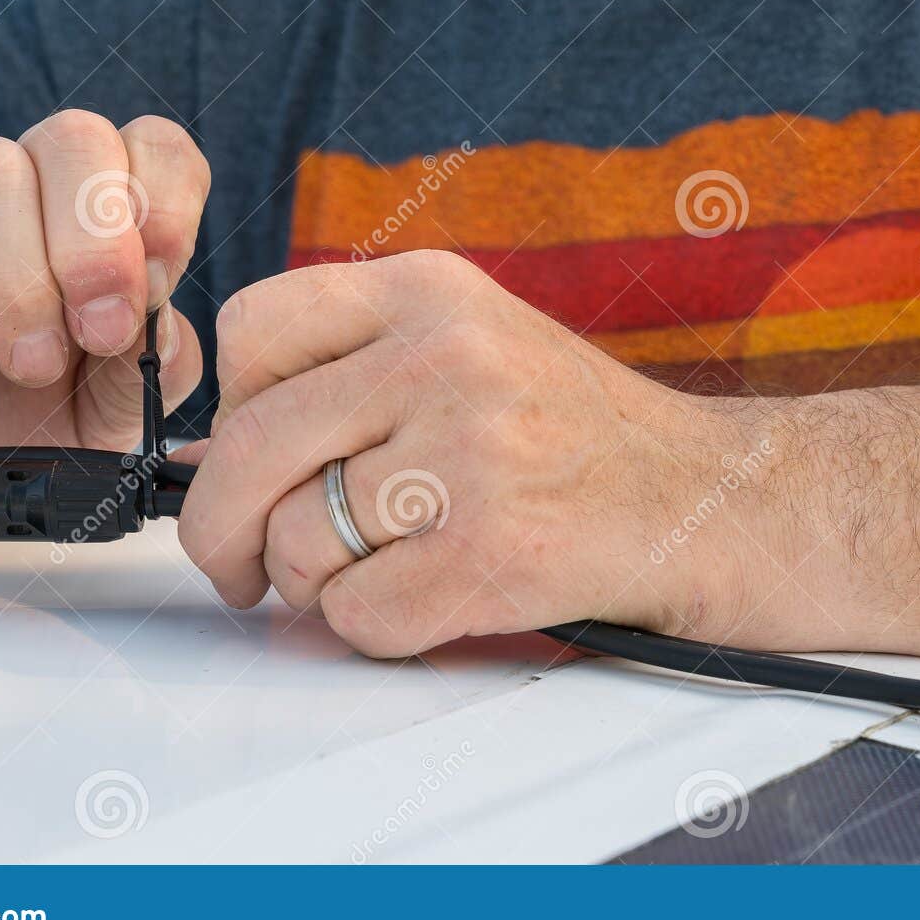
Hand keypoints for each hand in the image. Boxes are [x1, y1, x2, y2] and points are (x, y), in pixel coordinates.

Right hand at [0, 111, 204, 455]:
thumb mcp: (111, 410)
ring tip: (33, 371)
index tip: (159, 288)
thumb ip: (150, 369)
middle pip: (76, 138)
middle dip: (99, 245)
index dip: (170, 204)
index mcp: (108, 204)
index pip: (157, 146)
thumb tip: (164, 330)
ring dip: (21, 286)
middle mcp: (30, 178)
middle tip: (103, 335)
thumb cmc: (27, 413)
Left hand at [176, 250, 794, 656]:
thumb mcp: (472, 347)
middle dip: (222, 528)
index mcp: (431, 291)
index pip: (254, 328)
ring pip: (300, 543)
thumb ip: (352, 374)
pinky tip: (433, 599)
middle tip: (238, 565)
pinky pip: (359, 614)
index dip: (232, 407)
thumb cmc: (579, 434)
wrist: (710, 499)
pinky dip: (377, 628)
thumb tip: (208, 453)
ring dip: (319, 584)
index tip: (251, 456)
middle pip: (253, 446)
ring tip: (386, 569)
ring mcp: (474, 451)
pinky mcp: (495, 549)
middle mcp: (447, 356)